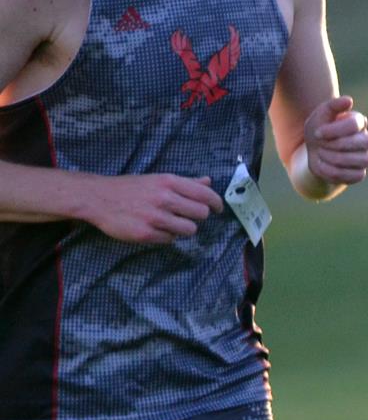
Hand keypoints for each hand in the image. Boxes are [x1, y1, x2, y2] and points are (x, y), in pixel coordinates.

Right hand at [86, 173, 222, 243]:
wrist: (98, 198)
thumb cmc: (131, 188)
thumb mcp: (158, 179)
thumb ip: (185, 182)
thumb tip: (208, 182)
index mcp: (169, 182)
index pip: (205, 195)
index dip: (216, 204)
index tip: (217, 209)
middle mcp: (164, 198)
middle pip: (201, 214)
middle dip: (197, 216)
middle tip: (187, 215)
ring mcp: (154, 217)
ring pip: (189, 230)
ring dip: (184, 228)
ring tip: (171, 223)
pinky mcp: (145, 234)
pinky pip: (170, 240)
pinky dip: (167, 236)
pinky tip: (156, 228)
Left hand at [304, 96, 367, 184]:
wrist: (314, 152)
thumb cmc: (319, 131)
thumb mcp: (320, 116)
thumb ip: (332, 106)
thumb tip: (349, 100)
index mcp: (358, 122)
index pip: (355, 125)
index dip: (334, 131)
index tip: (317, 133)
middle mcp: (366, 139)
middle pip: (365, 143)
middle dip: (337, 145)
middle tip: (321, 145)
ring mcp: (365, 157)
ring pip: (363, 160)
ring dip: (337, 159)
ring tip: (322, 155)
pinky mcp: (359, 173)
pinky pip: (357, 176)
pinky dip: (338, 173)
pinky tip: (325, 166)